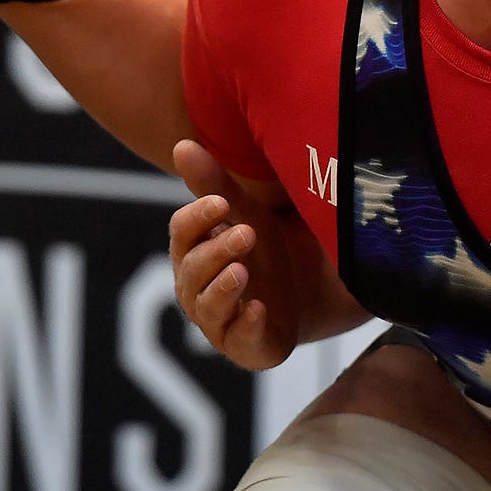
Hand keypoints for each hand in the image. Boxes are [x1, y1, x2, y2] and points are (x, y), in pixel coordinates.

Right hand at [169, 139, 300, 369]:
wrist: (308, 289)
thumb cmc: (264, 246)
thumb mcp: (246, 212)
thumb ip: (214, 184)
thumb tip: (182, 145)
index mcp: (192, 250)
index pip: (182, 232)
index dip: (197, 218)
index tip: (220, 202)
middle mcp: (196, 287)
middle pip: (193, 269)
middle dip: (217, 251)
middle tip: (247, 233)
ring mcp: (217, 319)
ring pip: (208, 306)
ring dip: (223, 288)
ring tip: (243, 270)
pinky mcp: (243, 345)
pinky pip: (238, 339)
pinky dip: (247, 325)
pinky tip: (260, 309)